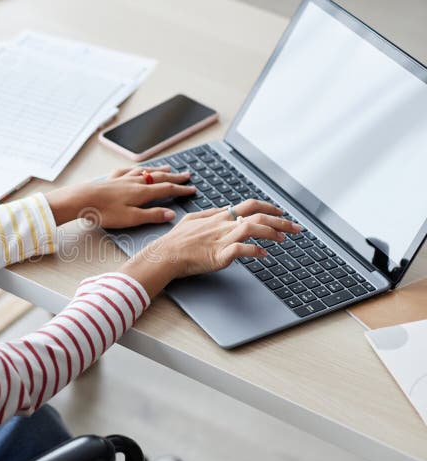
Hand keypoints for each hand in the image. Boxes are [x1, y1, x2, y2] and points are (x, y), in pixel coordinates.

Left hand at [45, 165, 195, 227]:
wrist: (80, 199)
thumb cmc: (104, 212)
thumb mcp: (131, 218)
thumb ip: (152, 215)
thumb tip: (172, 214)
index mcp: (142, 192)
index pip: (167, 189)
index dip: (181, 189)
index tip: (192, 189)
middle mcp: (135, 182)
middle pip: (160, 177)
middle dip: (175, 177)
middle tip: (187, 176)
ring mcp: (123, 178)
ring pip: (146, 171)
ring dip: (159, 170)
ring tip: (168, 168)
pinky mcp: (111, 178)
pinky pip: (129, 170)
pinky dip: (138, 168)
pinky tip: (138, 169)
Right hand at [118, 200, 300, 297]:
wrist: (165, 255)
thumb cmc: (176, 240)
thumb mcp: (192, 220)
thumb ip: (210, 213)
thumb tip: (225, 208)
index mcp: (218, 217)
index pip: (248, 205)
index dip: (268, 207)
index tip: (282, 213)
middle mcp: (222, 225)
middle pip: (257, 215)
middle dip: (281, 221)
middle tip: (296, 228)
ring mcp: (221, 239)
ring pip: (252, 228)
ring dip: (271, 233)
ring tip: (283, 240)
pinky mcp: (218, 255)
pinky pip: (241, 249)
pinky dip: (255, 251)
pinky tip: (263, 255)